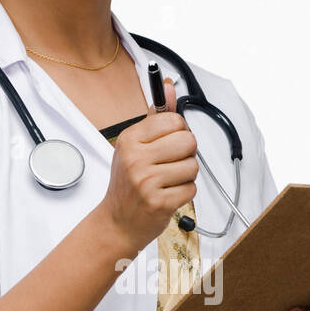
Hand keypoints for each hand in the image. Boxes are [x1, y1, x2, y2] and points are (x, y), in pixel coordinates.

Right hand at [101, 78, 198, 256]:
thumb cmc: (128, 184)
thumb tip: (169, 87)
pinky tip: (168, 195)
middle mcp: (136, 158)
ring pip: (192, 166)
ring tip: (168, 182)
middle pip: (188, 141)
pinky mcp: (159, 202)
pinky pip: (191, 189)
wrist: (117, 223)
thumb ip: (155, 117)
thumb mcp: (135, 147)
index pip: (173, 120)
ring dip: (186, 176)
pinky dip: (184, 194)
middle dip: (186, 154)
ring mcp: (147, 181)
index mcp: (130, 139)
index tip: (168, 143)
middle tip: (170, 165)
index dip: (179, 132)